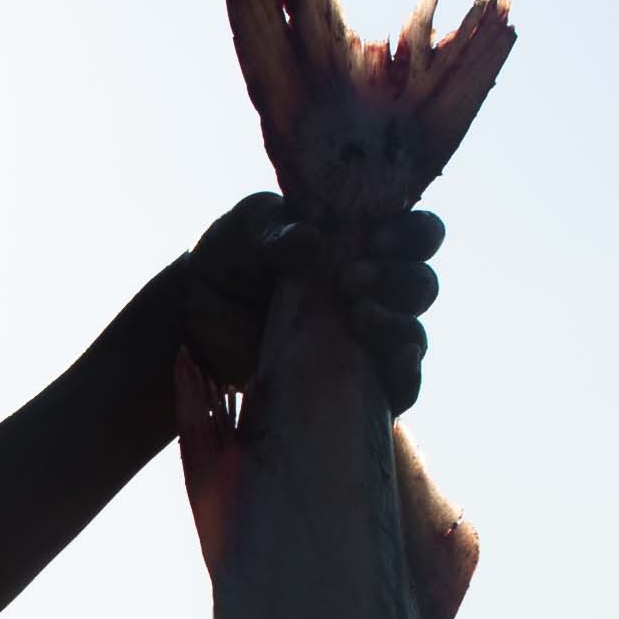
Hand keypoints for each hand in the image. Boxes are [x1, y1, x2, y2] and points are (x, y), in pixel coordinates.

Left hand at [180, 193, 446, 407]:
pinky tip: (393, 363)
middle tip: (348, 282)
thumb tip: (312, 239)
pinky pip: (401, 387)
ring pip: (414, 335)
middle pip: (422, 286)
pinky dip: (407, 377)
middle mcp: (377, 291)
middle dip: (398, 281)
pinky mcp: (357, 385)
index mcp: (363, 243)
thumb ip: (276, 231)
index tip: (373, 240)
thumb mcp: (245, 233)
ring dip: (397, 325)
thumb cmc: (230, 261)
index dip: (412, 235)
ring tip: (355, 317)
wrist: (196, 321)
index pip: (418, 234)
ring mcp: (369, 340)